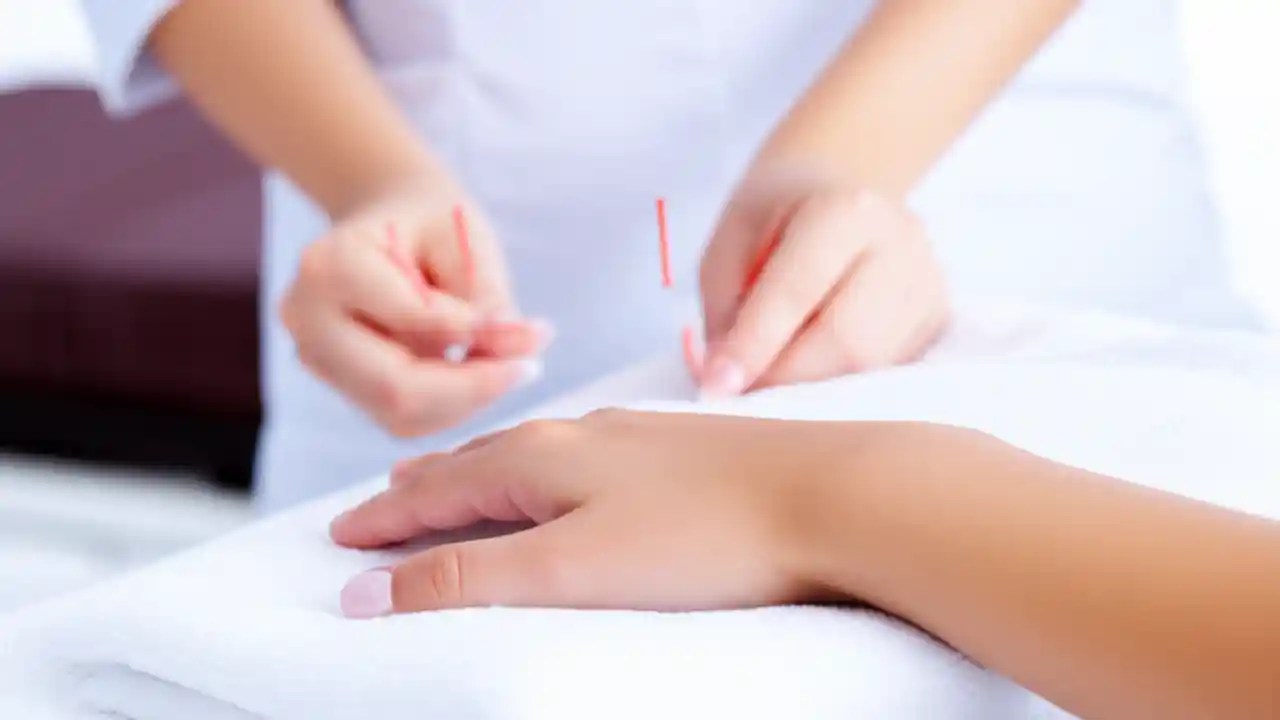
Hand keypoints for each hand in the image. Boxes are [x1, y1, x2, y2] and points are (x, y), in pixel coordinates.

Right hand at [280, 180, 550, 436]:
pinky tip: (479, 375)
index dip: (479, 335)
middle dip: (473, 387)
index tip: (536, 332)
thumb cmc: (431, 224)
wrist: (389, 221)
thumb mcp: (467, 243)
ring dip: (465, 402)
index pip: (413, 319)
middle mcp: (307, 317)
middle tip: (529, 368)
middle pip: (394, 387)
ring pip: (398, 413)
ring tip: (509, 367)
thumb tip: (522, 354)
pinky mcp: (337, 383)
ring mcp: (314, 356)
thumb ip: (489, 300)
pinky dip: (449, 406)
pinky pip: (398, 417)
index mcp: (330, 263)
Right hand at [328, 410, 993, 617]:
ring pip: (537, 454)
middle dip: (426, 488)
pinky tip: (575, 474)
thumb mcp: (571, 567)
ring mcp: (638, 436)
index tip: (339, 536)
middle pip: (481, 461)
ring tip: (462, 480)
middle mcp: (584, 434)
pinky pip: (589, 457)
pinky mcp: (685, 448)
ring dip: (486, 474)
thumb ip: (468, 578)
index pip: (438, 489)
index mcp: (544, 459)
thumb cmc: (706, 537)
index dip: (384, 520)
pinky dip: (549, 472)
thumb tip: (367, 590)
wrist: (837, 492)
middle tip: (383, 502)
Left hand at [698, 166, 948, 395]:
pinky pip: (887, 375)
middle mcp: (902, 245)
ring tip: (775, 376)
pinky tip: (813, 367)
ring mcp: (929, 285)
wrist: (840, 191)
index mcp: (848, 210)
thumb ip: (726, 307)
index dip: (754, 344)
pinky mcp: (938, 321)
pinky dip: (841, 384)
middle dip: (788, 380)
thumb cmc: (776, 218)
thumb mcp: (731, 242)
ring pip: (872, 370)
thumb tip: (729, 381)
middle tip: (744, 391)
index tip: (716, 385)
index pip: (798, 290)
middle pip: (849, 343)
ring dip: (813, 389)